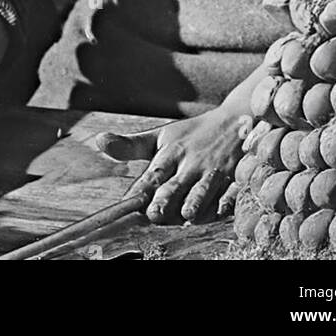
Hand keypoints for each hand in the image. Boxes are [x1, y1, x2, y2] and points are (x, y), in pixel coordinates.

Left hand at [94, 103, 248, 224]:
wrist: (236, 120)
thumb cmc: (192, 134)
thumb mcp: (161, 136)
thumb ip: (130, 145)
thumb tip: (98, 141)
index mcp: (171, 152)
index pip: (154, 173)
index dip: (142, 188)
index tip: (131, 202)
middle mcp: (192, 163)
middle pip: (177, 184)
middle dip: (167, 198)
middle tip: (155, 213)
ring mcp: (215, 171)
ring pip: (204, 190)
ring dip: (197, 202)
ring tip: (188, 215)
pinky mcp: (237, 179)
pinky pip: (233, 192)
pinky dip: (227, 202)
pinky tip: (222, 212)